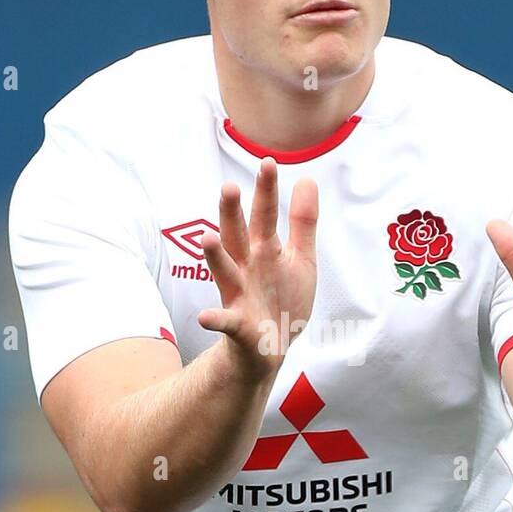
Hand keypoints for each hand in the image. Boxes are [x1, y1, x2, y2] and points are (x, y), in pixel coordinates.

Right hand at [198, 158, 318, 379]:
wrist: (269, 349)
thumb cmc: (283, 299)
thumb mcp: (301, 260)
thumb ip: (303, 222)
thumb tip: (306, 178)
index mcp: (263, 251)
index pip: (263, 216)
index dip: (266, 191)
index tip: (268, 162)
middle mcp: (245, 268)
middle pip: (236, 236)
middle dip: (231, 214)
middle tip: (228, 187)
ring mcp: (238, 296)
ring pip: (224, 272)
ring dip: (215, 257)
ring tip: (206, 238)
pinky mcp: (237, 326)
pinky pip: (224, 321)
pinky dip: (215, 319)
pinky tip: (205, 317)